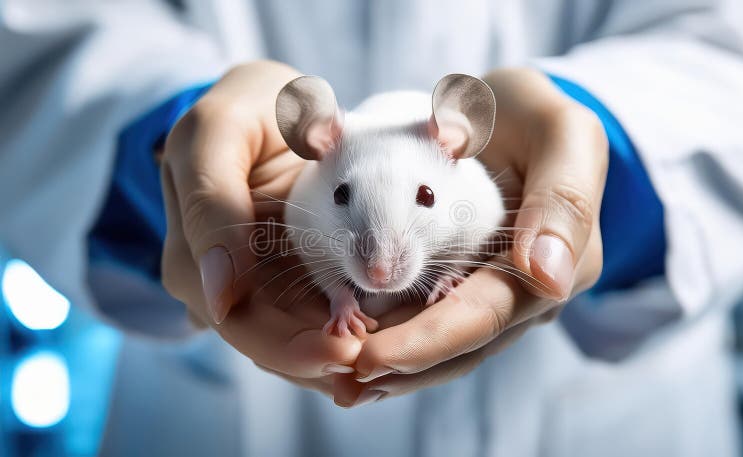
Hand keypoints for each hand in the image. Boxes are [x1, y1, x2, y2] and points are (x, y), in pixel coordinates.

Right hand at [160, 61, 360, 393]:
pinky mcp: (295, 281)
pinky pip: (321, 320)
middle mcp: (222, 283)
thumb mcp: (215, 134)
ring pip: (297, 343)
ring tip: (392, 359)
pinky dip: (352, 331)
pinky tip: (389, 335)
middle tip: (381, 362)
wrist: (277, 108)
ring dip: (341, 357)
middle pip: (271, 346)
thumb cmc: (244, 112)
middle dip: (324, 360)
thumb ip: (210, 203)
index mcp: (194, 256)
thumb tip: (217, 295)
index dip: (288, 347)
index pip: (238, 322)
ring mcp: (261, 286)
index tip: (344, 351)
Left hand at [333, 67, 607, 406]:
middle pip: (459, 344)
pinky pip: (428, 320)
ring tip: (336, 380)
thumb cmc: (536, 119)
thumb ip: (565, 196)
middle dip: (401, 367)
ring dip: (392, 366)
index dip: (428, 342)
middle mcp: (525, 290)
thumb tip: (549, 276)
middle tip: (339, 381)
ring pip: (442, 344)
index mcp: (555, 263)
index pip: (484, 315)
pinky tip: (349, 347)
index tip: (370, 358)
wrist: (514, 118)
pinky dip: (391, 336)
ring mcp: (494, 291)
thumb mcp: (563, 133)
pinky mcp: (464, 285)